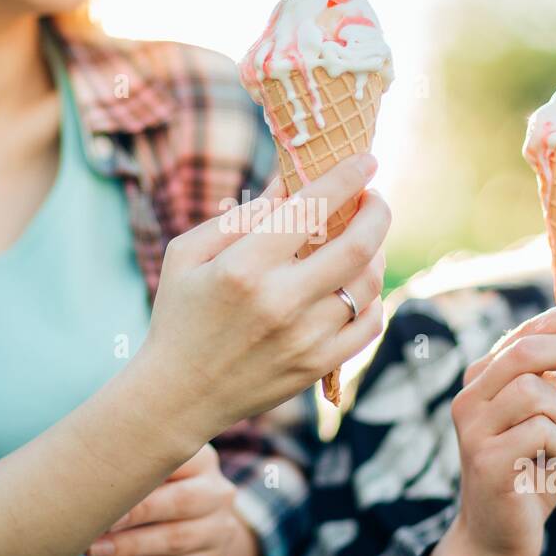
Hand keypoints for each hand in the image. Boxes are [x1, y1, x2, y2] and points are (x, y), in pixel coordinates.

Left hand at [87, 445, 259, 555]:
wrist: (175, 547)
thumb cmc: (145, 499)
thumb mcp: (143, 478)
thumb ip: (125, 472)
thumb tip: (81, 477)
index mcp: (200, 459)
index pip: (178, 456)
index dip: (142, 469)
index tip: (103, 480)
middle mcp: (216, 492)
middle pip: (181, 500)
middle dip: (137, 512)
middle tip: (100, 521)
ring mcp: (217, 530)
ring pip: (175, 539)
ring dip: (129, 545)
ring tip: (93, 549)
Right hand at [132, 153, 389, 444]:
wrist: (177, 396)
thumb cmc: (179, 314)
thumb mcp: (188, 254)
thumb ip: (241, 215)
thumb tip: (291, 178)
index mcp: (244, 268)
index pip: (313, 208)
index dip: (348, 177)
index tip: (366, 159)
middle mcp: (281, 302)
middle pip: (358, 245)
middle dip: (378, 210)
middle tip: (375, 197)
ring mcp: (305, 339)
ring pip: (369, 284)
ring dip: (376, 251)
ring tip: (363, 239)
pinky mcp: (318, 366)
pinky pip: (370, 323)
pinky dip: (373, 296)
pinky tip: (357, 284)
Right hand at [425, 303, 555, 555]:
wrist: (498, 541)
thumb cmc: (530, 477)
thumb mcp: (549, 424)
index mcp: (483, 380)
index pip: (527, 332)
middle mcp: (470, 398)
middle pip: (530, 351)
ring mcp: (473, 429)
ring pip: (539, 394)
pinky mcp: (486, 461)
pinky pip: (543, 433)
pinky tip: (548, 470)